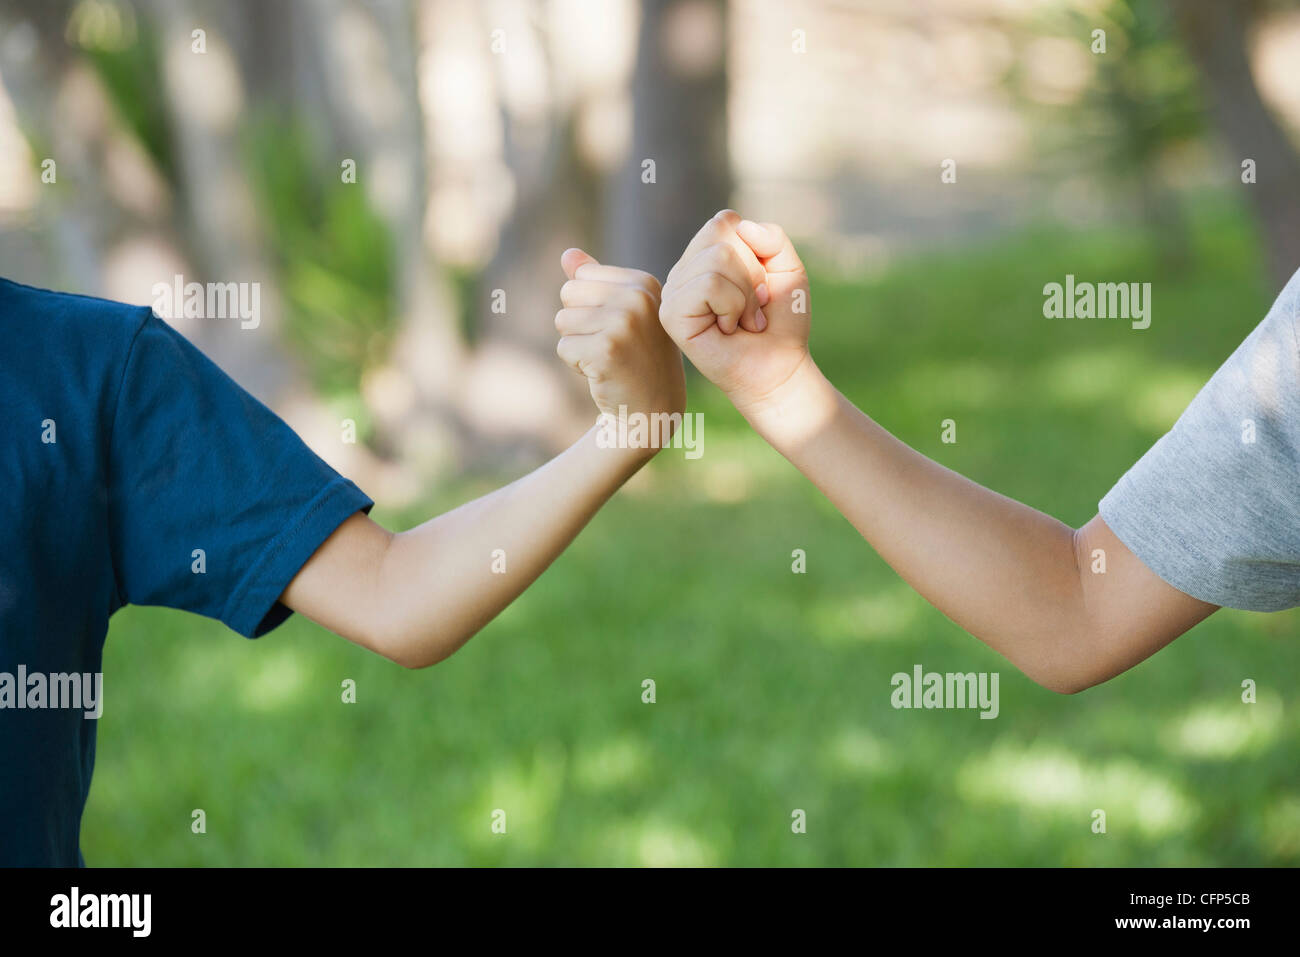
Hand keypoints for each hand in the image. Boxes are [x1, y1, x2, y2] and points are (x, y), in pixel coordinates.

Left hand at [555, 249, 686, 434]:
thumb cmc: (635, 359)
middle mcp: (638, 298)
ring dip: (576, 344)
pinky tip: (602, 373)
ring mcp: (624, 323)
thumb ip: (596, 280)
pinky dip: (576, 365)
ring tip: (606, 358)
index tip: (618, 328)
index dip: (589, 306)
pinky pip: (563, 347)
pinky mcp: (606, 350)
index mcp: (644, 282)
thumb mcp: (625, 313)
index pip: (581, 276)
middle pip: (568, 293)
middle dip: (578, 323)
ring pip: (562, 321)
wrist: (651, 410)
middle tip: (609, 345)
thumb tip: (567, 254)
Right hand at [658, 210, 811, 417]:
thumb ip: (772, 237)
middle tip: (753, 308)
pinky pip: (708, 285)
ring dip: (744, 296)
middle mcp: (684, 271)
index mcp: (704, 256)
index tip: (761, 288)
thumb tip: (740, 225)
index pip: (725, 222)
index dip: (755, 252)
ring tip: (743, 321)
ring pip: (717, 259)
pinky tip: (727, 329)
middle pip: (721, 237)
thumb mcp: (787, 269)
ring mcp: (673, 292)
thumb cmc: (780, 324)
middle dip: (752, 275)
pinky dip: (732, 307)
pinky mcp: (671, 315)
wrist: (779, 369)